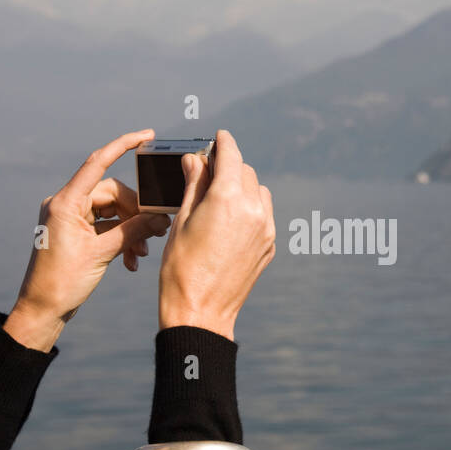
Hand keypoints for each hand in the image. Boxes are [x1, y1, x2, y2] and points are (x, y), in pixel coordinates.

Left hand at [5, 129, 171, 350]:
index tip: (146, 135)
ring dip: (130, 231)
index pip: (97, 163)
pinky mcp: (74, 232)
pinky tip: (131, 260)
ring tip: (142, 253)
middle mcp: (65, 204)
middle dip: (135, 214)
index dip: (123, 145)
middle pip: (112, 195)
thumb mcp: (103, 254)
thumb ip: (133, 231)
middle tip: (154, 234)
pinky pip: (104, 226)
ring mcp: (69, 218)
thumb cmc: (63, 282)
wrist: (43, 309)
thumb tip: (160, 220)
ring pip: (111, 212)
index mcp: (65, 202)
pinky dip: (120, 239)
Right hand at [157, 130, 275, 340]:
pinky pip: (263, 215)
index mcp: (228, 199)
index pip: (231, 156)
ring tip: (219, 197)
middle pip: (246, 173)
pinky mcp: (269, 247)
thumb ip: (193, 185)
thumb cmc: (181, 268)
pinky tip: (229, 220)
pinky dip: (250, 209)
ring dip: (243, 187)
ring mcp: (265, 230)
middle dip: (229, 167)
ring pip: (259, 192)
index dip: (224, 142)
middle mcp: (253, 210)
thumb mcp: (181, 221)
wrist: (201, 313)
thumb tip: (194, 159)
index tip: (219, 136)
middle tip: (208, 170)